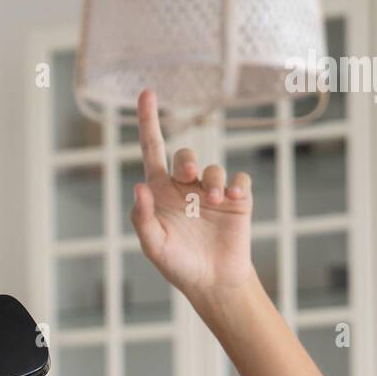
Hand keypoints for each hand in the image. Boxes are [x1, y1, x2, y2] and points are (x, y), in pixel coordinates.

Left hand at [130, 88, 254, 301]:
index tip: (146, 93)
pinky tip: (232, 199)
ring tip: (214, 201)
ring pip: (213, 169)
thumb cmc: (179, 266)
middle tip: (188, 176)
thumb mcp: (154, 246)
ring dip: (212, 181)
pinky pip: (238, 180)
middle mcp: (185, 188)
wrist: (213, 282)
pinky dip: (236, 185)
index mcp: (161, 192)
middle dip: (187, 160)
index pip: (153, 149)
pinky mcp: (236, 200)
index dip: (149, 121)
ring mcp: (211, 193)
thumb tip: (138, 187)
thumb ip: (142, 218)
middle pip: (184, 155)